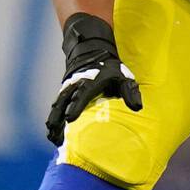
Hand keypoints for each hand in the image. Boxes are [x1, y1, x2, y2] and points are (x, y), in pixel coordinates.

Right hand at [46, 12, 141, 145]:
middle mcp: (76, 84)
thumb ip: (130, 92)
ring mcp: (68, 88)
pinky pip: (57, 105)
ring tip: (51, 136)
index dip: (76, 106)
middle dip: (58, 115)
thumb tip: (137, 107)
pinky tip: (52, 133)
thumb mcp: (123, 77)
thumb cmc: (110, 70)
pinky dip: (54, 118)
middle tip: (54, 131)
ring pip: (58, 103)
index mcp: (91, 81)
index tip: (69, 118)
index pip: (82, 94)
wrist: (93, 53)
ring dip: (53, 119)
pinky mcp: (64, 92)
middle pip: (64, 100)